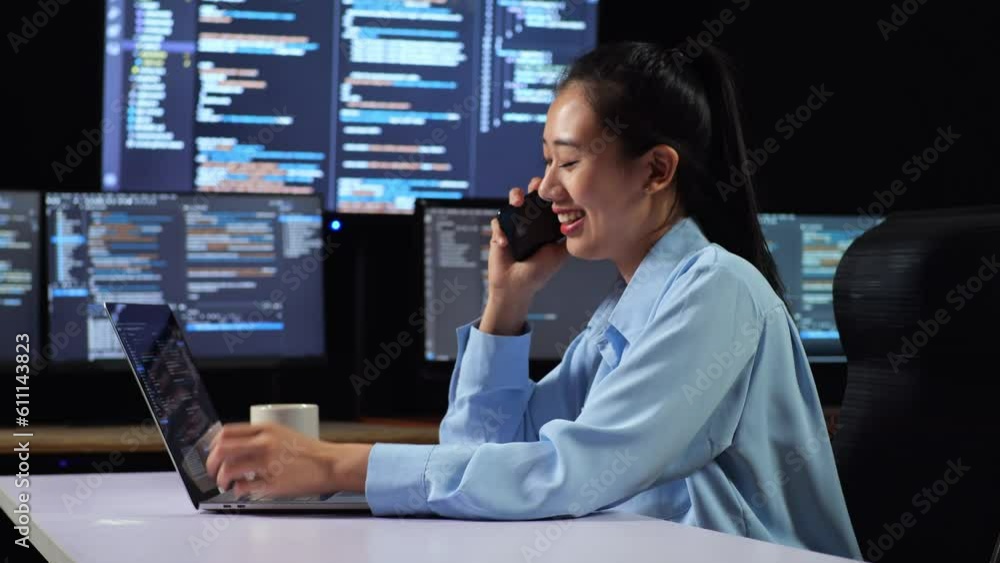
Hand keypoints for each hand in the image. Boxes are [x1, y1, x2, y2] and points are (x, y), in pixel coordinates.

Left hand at [205, 422, 371, 496]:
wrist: (331, 464)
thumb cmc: (310, 452)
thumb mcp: (283, 435)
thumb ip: (261, 438)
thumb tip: (238, 448)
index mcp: (266, 429)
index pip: (227, 432)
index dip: (214, 444)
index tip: (213, 452)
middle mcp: (264, 444)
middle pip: (222, 449)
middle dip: (211, 462)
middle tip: (212, 471)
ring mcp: (267, 463)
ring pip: (229, 469)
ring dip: (221, 479)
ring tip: (225, 484)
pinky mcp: (272, 482)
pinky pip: (244, 487)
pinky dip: (238, 490)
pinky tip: (241, 490)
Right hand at [488, 177, 569, 299]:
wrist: (516, 287)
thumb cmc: (538, 273)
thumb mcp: (559, 255)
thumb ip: (568, 240)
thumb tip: (583, 225)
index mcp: (544, 224)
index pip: (549, 202)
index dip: (552, 192)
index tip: (557, 189)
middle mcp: (530, 221)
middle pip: (531, 195)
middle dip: (534, 186)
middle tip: (537, 187)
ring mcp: (514, 224)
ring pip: (512, 201)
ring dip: (515, 196)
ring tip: (517, 202)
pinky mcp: (499, 231)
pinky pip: (497, 222)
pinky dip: (500, 230)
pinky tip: (504, 242)